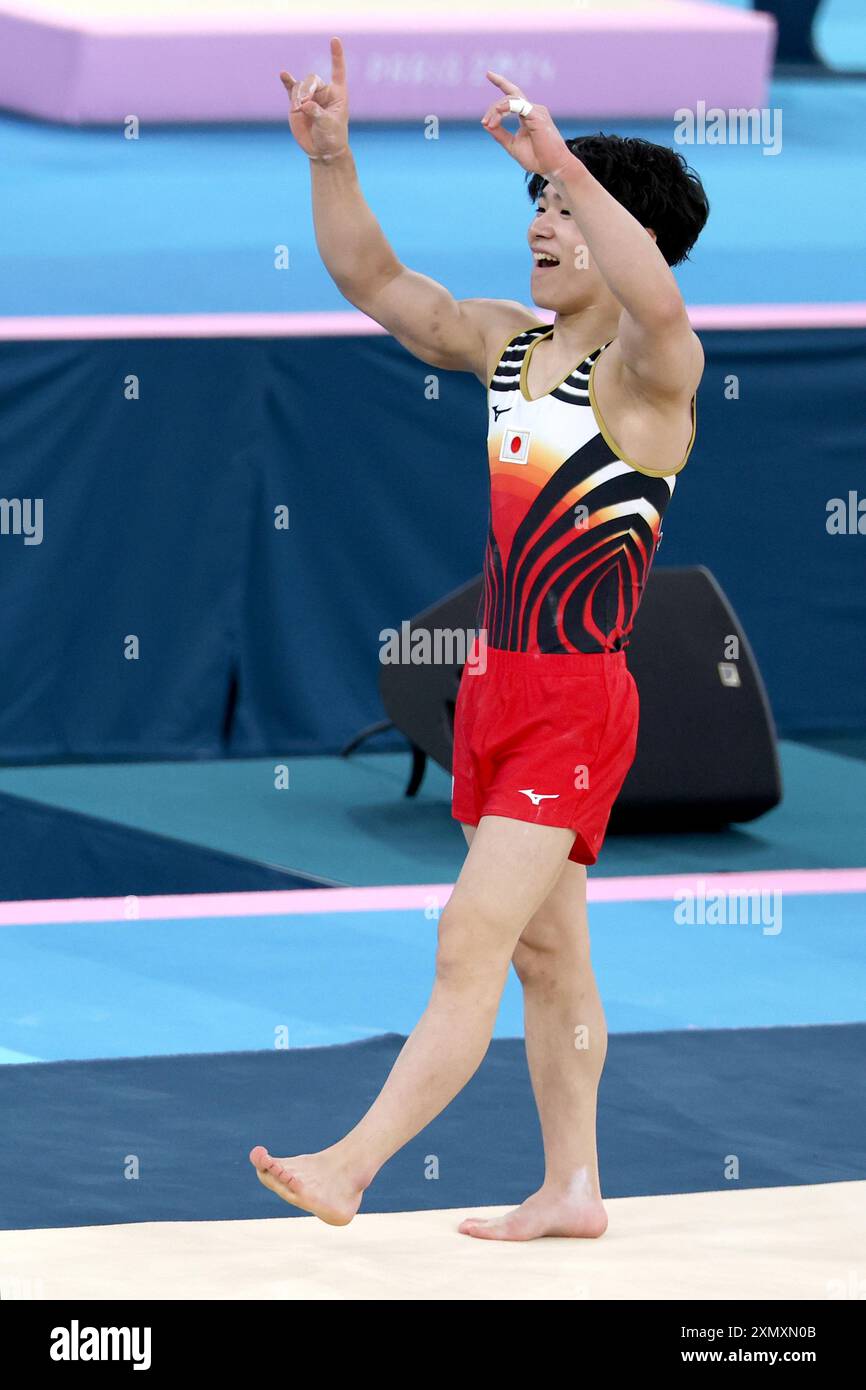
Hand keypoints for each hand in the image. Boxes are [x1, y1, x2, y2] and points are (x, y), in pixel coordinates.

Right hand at [280, 36, 348, 160]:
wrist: (321, 150)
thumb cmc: (332, 136)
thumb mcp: (328, 125)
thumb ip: (317, 112)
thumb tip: (303, 104)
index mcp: (337, 93)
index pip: (337, 70)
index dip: (336, 55)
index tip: (334, 39)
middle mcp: (323, 92)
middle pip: (312, 80)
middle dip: (308, 90)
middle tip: (306, 105)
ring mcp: (309, 96)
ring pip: (301, 86)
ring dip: (299, 96)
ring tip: (300, 109)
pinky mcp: (297, 103)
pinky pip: (291, 88)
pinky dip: (287, 81)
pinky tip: (283, 75)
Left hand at [480, 71, 574, 178]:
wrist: (553, 167)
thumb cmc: (537, 158)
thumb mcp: (512, 145)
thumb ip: (500, 134)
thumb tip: (486, 124)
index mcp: (527, 115)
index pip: (513, 94)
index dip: (501, 82)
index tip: (488, 74)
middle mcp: (533, 109)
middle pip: (509, 97)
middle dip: (493, 108)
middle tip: (484, 122)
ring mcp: (536, 111)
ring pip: (511, 100)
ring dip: (496, 110)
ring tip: (489, 123)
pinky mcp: (538, 116)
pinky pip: (518, 105)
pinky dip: (505, 109)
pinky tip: (497, 116)